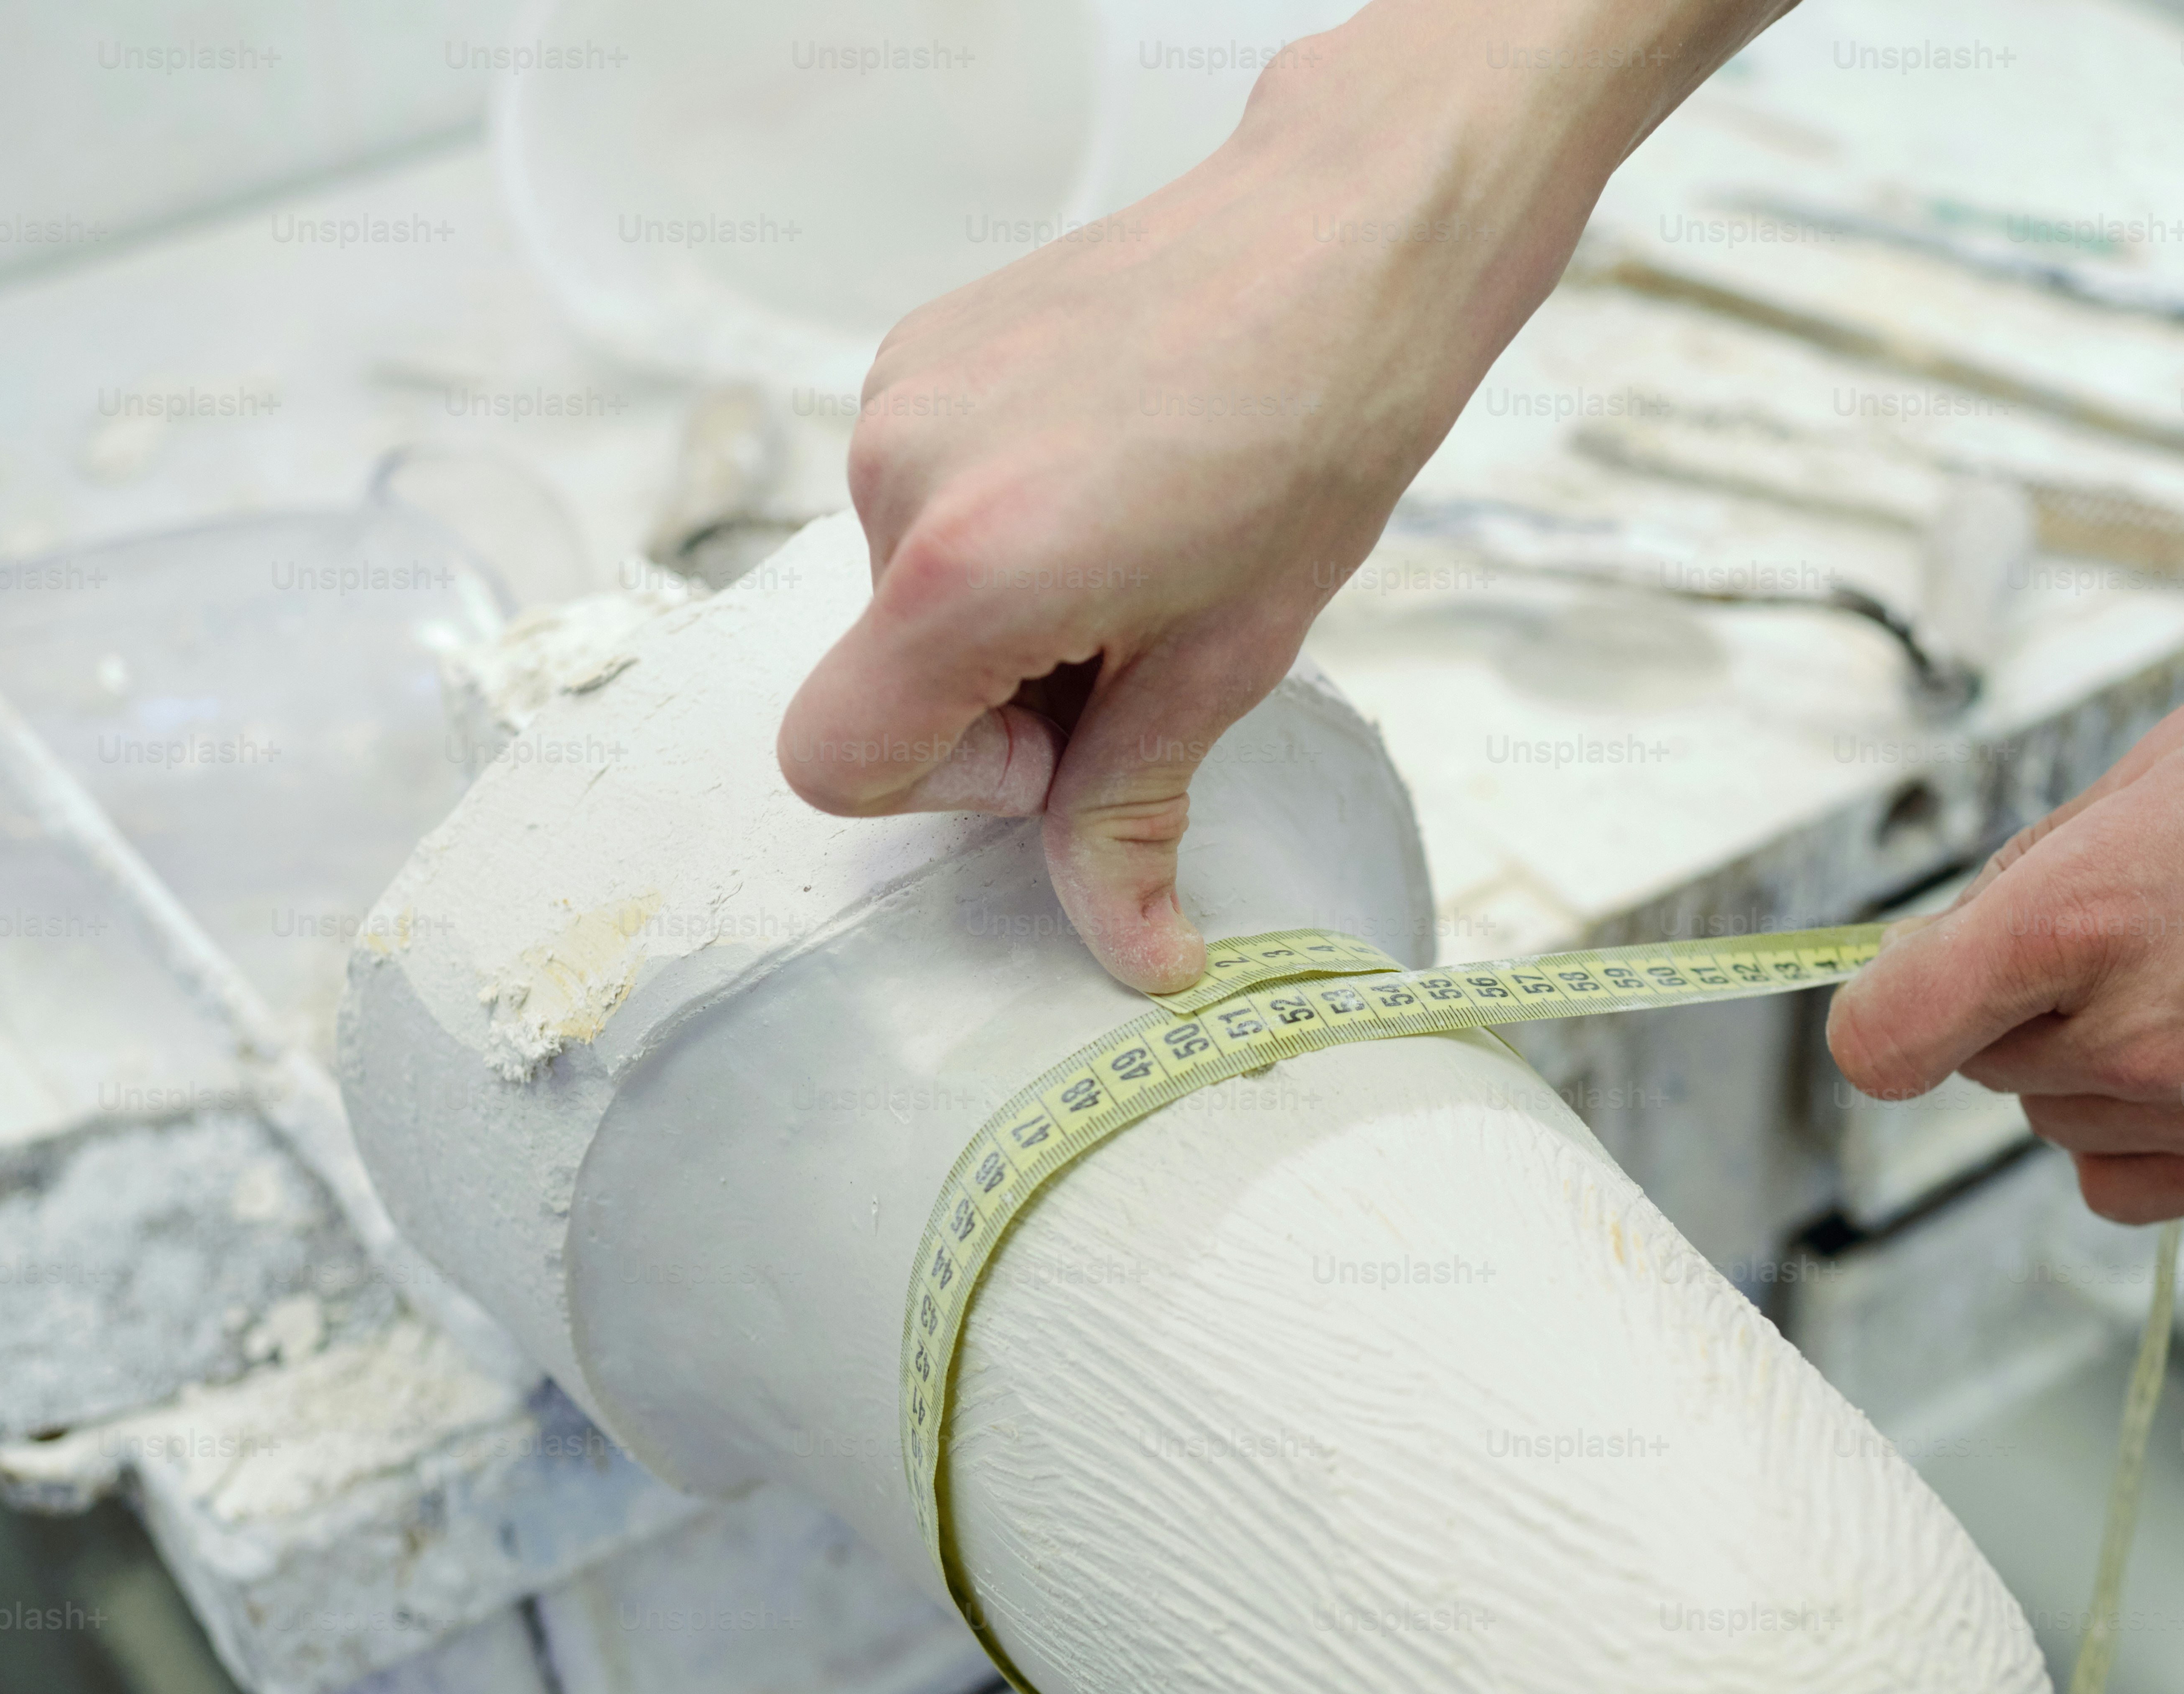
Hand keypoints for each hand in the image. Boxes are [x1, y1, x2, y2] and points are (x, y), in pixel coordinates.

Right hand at [775, 11, 1680, 991]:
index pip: (835, 766)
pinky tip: (1117, 476)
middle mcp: (895, 476)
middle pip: (887, 679)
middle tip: (1146, 631)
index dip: (954, 789)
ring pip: (912, 591)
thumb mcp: (1227, 662)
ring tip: (1145, 538)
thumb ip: (1133, 814)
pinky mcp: (917, 349)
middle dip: (1008, 698)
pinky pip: (926, 499)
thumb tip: (1136, 963)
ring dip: (1012, 608)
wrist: (1348, 240)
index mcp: (963, 571)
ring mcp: (897, 398)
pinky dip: (1005, 525)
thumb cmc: (1311, 439)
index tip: (1067, 738)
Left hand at [1827, 682, 2183, 1222]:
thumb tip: (1965, 928)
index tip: (1906, 994)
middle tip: (2131, 930)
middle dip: (2020, 1003)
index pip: (1886, 1033)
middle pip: (1981, 1063)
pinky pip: (2125, 1182)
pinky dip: (2140, 1133)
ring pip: (2056, 1117)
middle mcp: (2131, 1033)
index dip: (1882, 1016)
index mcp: (2082, 915)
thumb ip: (2051, 855)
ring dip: (2090, 1059)